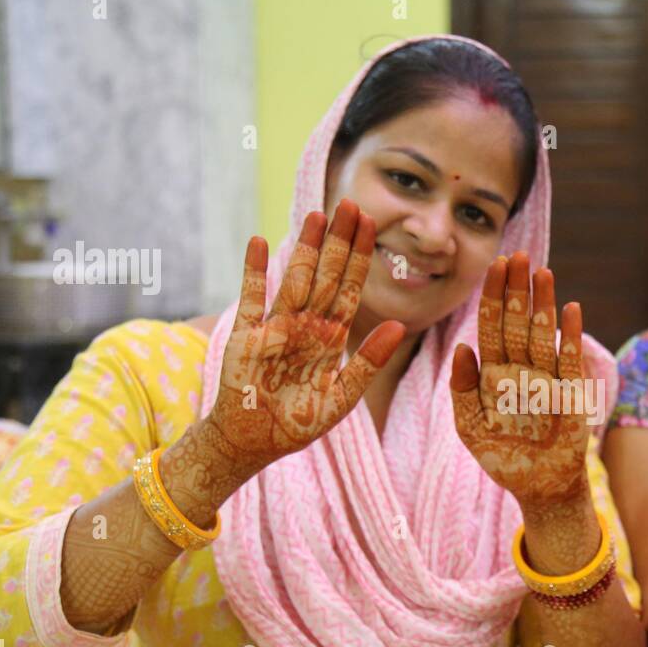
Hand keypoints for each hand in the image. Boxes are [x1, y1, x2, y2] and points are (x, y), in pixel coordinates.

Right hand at [204, 202, 404, 476]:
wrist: (254, 442)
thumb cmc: (298, 423)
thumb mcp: (342, 397)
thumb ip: (369, 362)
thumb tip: (401, 327)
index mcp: (331, 338)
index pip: (351, 289)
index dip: (361, 258)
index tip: (372, 224)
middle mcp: (306, 326)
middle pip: (327, 276)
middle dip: (340, 242)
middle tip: (352, 203)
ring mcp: (276, 327)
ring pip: (296, 279)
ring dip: (307, 248)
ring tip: (318, 214)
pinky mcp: (246, 336)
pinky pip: (251, 298)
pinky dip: (255, 271)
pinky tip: (261, 243)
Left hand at [450, 252, 592, 511]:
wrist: (539, 486)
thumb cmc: (502, 458)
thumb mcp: (470, 427)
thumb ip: (462, 389)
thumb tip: (461, 348)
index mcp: (492, 374)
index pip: (489, 327)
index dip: (491, 297)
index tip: (493, 266)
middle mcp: (519, 370)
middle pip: (515, 322)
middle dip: (515, 289)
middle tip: (517, 254)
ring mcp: (546, 379)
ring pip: (541, 333)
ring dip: (541, 303)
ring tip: (541, 271)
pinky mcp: (570, 393)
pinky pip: (569, 359)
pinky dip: (569, 335)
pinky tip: (570, 308)